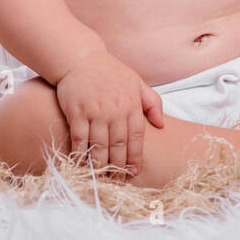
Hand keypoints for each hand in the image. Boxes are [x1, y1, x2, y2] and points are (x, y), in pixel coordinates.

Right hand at [55, 50, 164, 176]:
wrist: (81, 58)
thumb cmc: (110, 72)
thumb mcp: (137, 82)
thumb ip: (152, 102)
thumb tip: (162, 125)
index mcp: (132, 104)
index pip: (137, 137)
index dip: (136, 156)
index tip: (135, 171)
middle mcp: (115, 110)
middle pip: (118, 145)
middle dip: (119, 166)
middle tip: (118, 181)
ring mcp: (95, 111)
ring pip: (100, 145)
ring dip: (101, 165)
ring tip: (102, 178)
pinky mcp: (77, 112)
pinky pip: (80, 139)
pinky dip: (80, 154)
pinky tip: (81, 165)